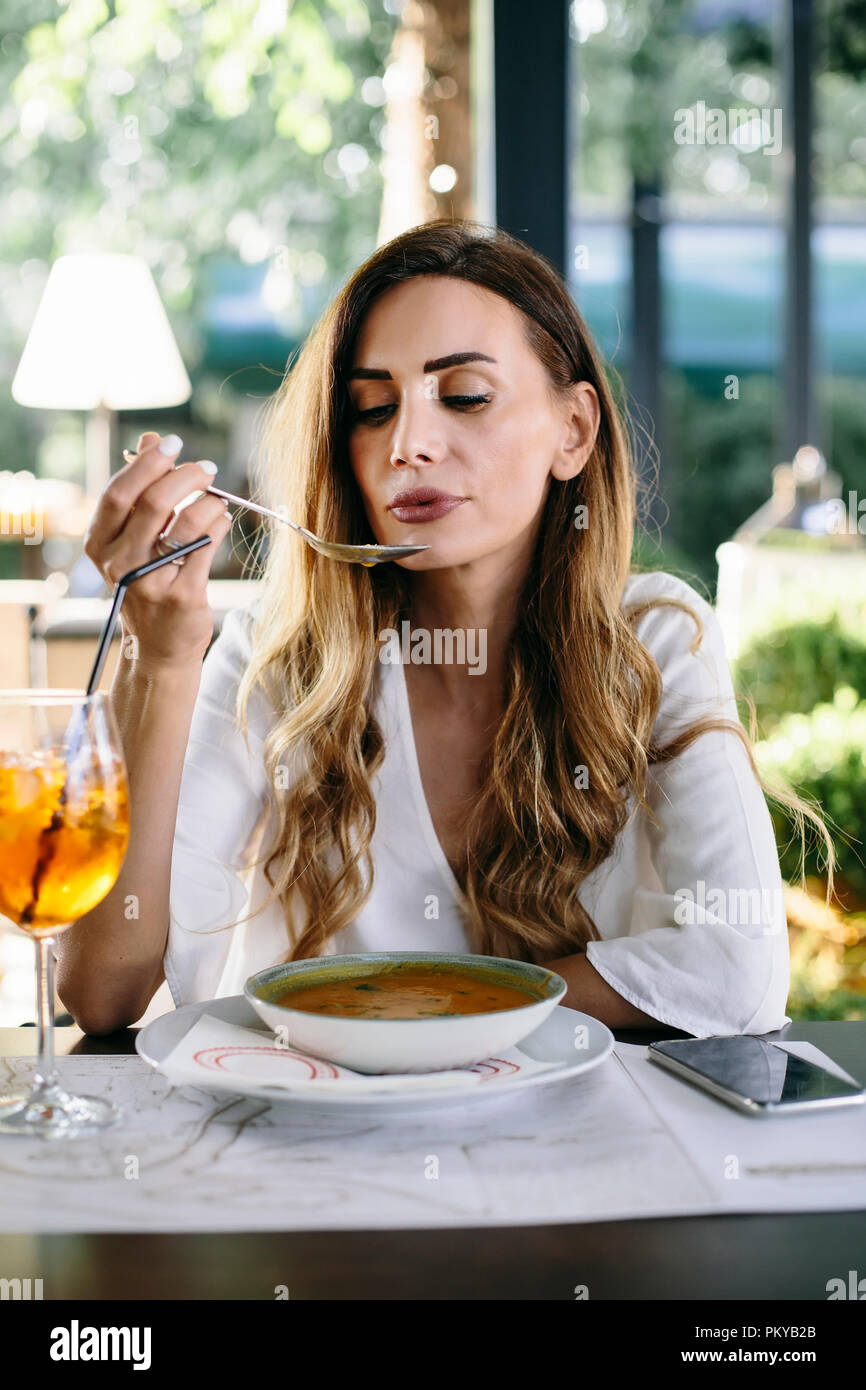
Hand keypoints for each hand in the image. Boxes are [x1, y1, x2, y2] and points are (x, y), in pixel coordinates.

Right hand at [83, 431, 233, 669]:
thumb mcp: (133, 538)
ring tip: (217, 500)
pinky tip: (222, 520)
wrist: (159, 646)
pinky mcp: (182, 596)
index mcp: (100, 543)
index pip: (118, 493)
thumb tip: (149, 439)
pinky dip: (219, 524)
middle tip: (206, 468)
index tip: (172, 443)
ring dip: (208, 501)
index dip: (147, 463)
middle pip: (151, 503)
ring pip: (184, 522)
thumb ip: (140, 489)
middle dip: (184, 476)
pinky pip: (206, 546)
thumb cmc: (148, 582)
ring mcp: (150, 581)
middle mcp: (119, 563)